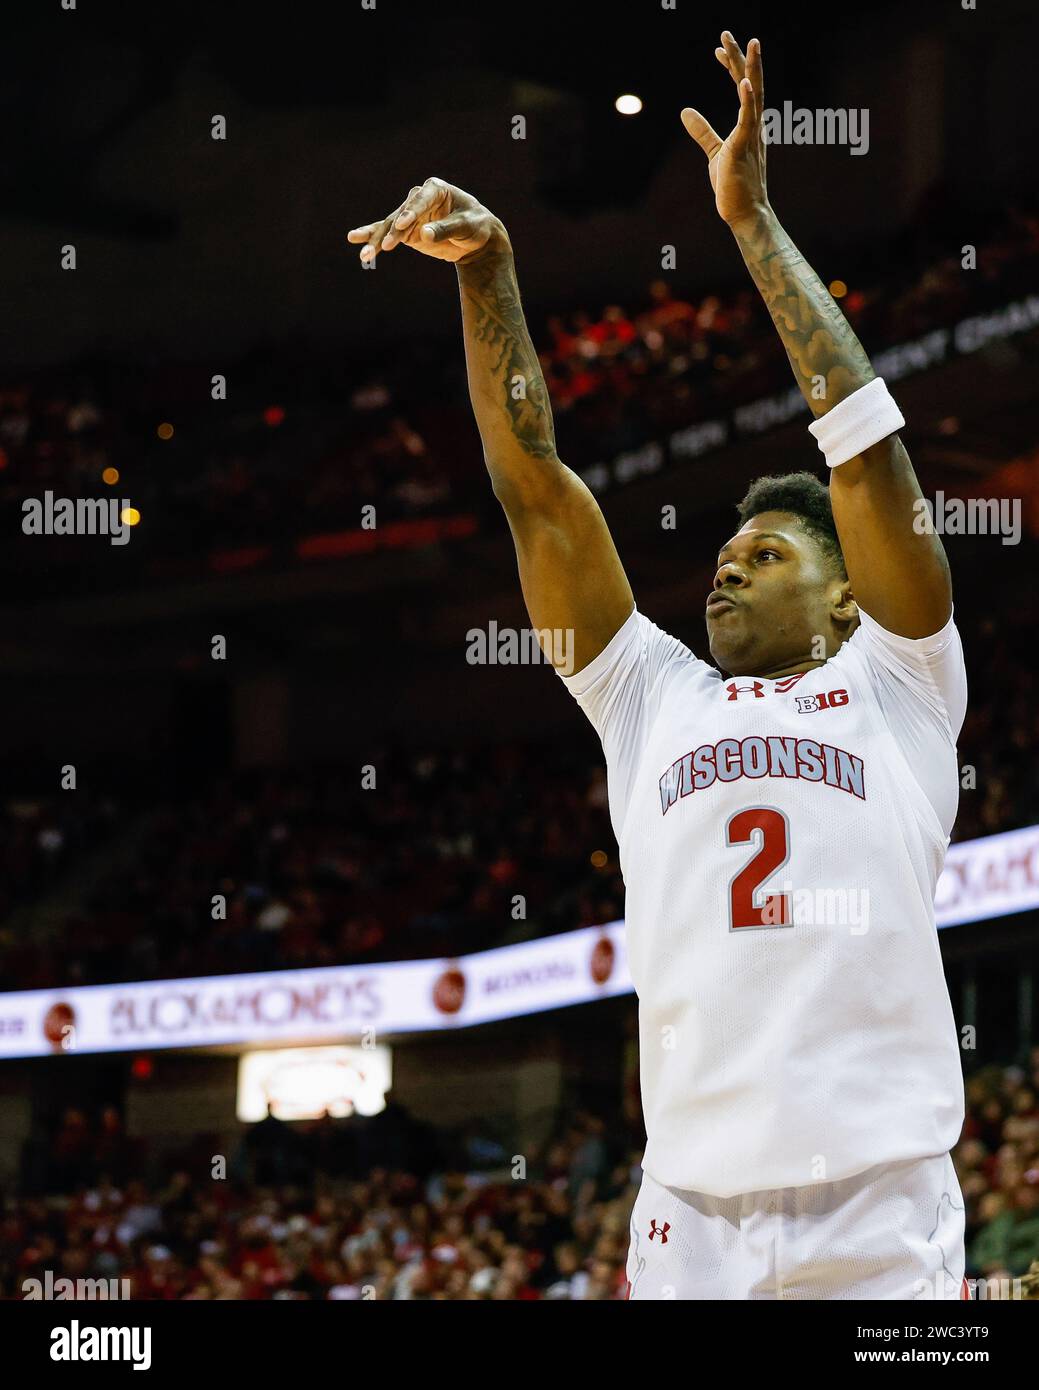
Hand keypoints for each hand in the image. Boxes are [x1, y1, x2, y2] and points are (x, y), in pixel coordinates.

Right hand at [347, 177, 510, 266]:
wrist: (475, 239)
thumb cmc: (475, 226)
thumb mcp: (467, 227)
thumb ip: (446, 230)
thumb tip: (425, 234)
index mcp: (435, 190)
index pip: (420, 201)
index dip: (411, 213)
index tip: (402, 227)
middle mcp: (418, 199)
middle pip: (401, 215)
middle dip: (391, 232)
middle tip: (384, 246)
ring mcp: (410, 215)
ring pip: (390, 227)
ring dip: (377, 241)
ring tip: (364, 255)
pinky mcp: (405, 230)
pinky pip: (387, 234)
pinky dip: (373, 240)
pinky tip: (356, 241)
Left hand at [681, 32, 769, 228]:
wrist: (745, 212)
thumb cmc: (733, 185)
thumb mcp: (714, 152)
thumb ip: (702, 130)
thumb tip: (684, 111)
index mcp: (748, 124)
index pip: (741, 88)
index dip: (731, 67)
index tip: (718, 49)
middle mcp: (755, 125)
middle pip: (750, 83)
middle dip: (741, 58)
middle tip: (728, 33)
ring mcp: (752, 135)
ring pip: (754, 95)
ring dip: (752, 69)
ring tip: (750, 43)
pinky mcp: (744, 148)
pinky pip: (748, 120)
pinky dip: (747, 101)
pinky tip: (743, 83)